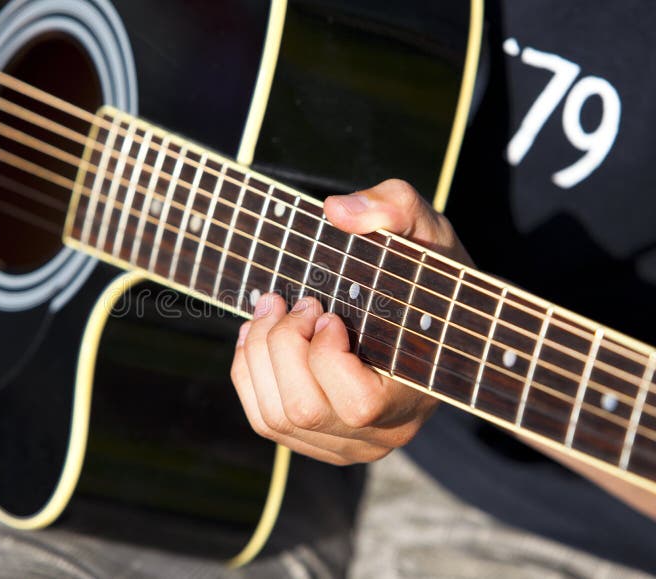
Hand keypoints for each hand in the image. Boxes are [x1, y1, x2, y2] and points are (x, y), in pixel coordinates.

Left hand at [230, 179, 472, 464]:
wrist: (428, 317)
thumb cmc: (428, 276)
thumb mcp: (426, 231)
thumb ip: (393, 208)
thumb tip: (336, 210)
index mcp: (416, 394)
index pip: (358, 404)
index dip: (326, 355)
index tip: (326, 310)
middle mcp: (382, 434)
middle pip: (303, 410)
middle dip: (281, 344)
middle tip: (292, 301)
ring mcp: (346, 444)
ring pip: (274, 418)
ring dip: (258, 355)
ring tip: (271, 310)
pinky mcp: (316, 439)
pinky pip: (263, 419)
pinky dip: (248, 373)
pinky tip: (258, 336)